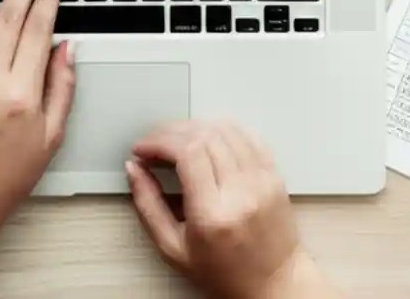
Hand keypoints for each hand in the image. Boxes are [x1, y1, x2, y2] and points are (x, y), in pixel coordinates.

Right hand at [126, 121, 337, 298]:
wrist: (273, 283)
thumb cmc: (225, 273)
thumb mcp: (173, 249)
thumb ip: (149, 206)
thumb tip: (134, 169)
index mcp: (213, 215)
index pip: (186, 153)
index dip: (158, 141)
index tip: (143, 148)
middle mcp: (241, 193)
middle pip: (204, 136)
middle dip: (171, 132)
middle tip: (155, 143)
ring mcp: (262, 181)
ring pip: (226, 130)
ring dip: (195, 126)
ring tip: (178, 140)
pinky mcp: (275, 176)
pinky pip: (249, 136)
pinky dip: (224, 129)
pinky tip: (209, 136)